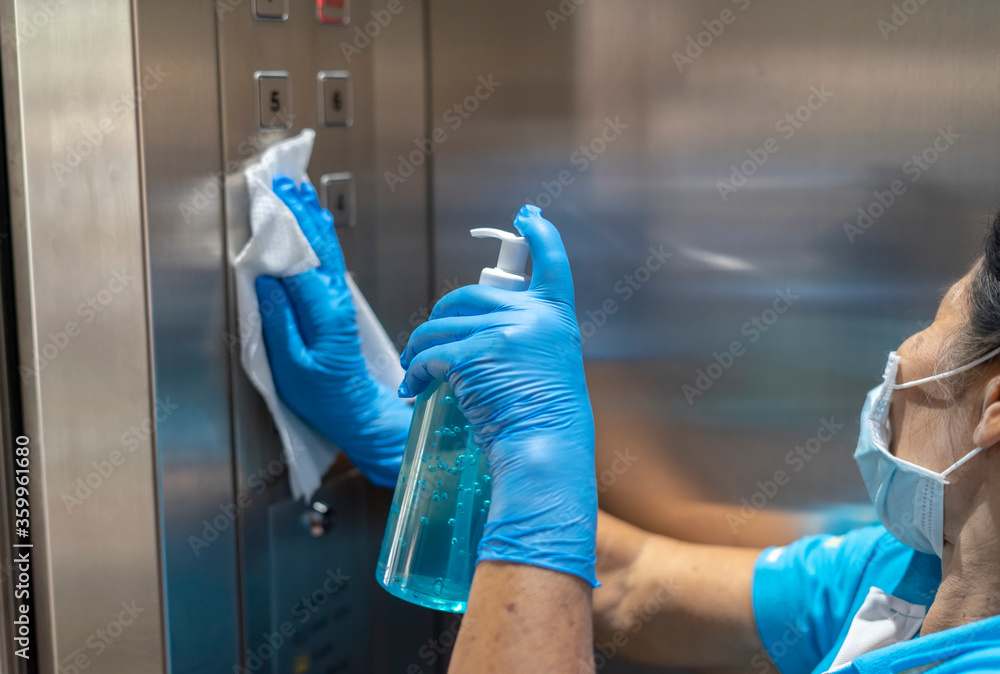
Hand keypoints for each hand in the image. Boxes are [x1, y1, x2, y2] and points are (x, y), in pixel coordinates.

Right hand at [255, 175, 410, 487]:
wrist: (356, 412)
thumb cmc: (322, 397)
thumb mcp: (291, 366)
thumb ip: (279, 321)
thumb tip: (266, 280)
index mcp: (324, 313)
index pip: (301, 260)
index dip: (286, 227)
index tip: (272, 197)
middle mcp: (334, 301)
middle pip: (317, 246)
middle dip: (299, 211)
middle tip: (284, 180)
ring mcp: (337, 300)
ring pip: (324, 250)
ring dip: (310, 218)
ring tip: (297, 190)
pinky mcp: (335, 304)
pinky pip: (324, 262)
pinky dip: (316, 237)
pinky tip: (310, 222)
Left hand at [399, 205, 597, 585]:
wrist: (544, 449)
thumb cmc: (543, 420)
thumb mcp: (547, 365)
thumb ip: (524, 338)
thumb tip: (472, 330)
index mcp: (556, 318)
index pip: (553, 264)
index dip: (541, 235)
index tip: (529, 216)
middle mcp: (534, 317)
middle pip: (470, 296)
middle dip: (440, 317)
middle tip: (425, 343)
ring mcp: (506, 332)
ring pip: (442, 325)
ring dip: (419, 347)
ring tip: (413, 368)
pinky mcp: (478, 353)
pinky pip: (432, 353)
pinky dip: (416, 370)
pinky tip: (413, 387)